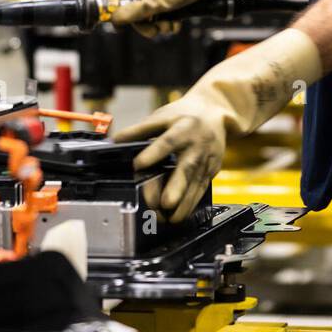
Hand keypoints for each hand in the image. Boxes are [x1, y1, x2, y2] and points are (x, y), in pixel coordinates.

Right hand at [109, 0, 199, 37]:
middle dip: (145, 27)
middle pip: (134, 15)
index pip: (114, 0)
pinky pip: (165, 18)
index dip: (114, 14)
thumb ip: (131, 13)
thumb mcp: (150, 4)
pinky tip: (178, 23)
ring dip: (161, 26)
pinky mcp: (170, 1)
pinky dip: (171, 23)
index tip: (121, 28)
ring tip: (171, 24)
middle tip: (155, 30)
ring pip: (151, 19)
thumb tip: (114, 20)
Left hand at [113, 28, 322, 222]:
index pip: (167, 141)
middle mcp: (197, 145)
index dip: (153, 153)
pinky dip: (191, 205)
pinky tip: (180, 217)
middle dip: (177, 187)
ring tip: (170, 219)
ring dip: (183, 203)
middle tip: (165, 203)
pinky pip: (201, 190)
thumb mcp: (162, 115)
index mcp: (183, 128)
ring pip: (196, 184)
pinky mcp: (212, 170)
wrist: (215, 113)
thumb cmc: (184, 115)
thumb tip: (115, 141)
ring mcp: (207, 159)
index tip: (137, 165)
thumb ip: (140, 129)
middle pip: (187, 167)